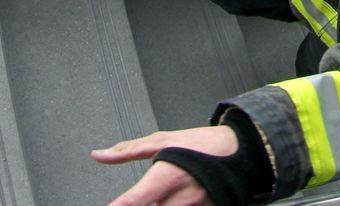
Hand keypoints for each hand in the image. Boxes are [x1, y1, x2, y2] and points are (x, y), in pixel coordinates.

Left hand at [91, 125, 237, 205]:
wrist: (240, 150)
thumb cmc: (202, 144)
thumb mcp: (163, 140)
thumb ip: (128, 150)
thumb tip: (99, 155)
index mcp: (165, 177)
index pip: (130, 201)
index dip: (117, 205)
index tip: (110, 205)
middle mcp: (180, 199)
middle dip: (146, 201)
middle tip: (152, 189)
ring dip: (162, 204)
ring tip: (171, 190)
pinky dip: (176, 205)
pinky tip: (180, 196)